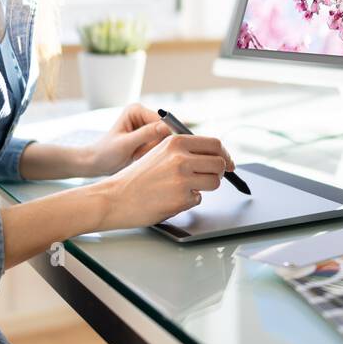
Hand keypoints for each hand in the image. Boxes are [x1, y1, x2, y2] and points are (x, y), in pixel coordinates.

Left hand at [79, 103, 173, 177]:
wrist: (97, 163)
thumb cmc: (106, 152)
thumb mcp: (126, 144)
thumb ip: (146, 134)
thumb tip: (166, 127)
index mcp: (136, 110)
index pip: (161, 121)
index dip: (159, 136)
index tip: (146, 150)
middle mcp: (142, 115)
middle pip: (164, 130)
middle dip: (153, 145)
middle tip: (137, 154)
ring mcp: (145, 126)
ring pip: (162, 140)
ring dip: (151, 150)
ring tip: (135, 155)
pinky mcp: (147, 136)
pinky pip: (159, 145)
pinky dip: (150, 153)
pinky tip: (137, 155)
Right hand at [95, 133, 233, 229]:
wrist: (114, 197)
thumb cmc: (136, 177)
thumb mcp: (159, 153)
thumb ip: (184, 151)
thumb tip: (215, 156)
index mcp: (175, 142)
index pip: (215, 144)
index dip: (225, 155)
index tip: (228, 164)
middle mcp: (181, 157)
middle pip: (220, 163)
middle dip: (219, 173)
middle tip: (210, 178)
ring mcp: (182, 179)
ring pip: (214, 182)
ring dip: (205, 188)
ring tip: (185, 189)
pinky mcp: (181, 198)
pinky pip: (198, 199)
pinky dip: (189, 200)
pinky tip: (171, 198)